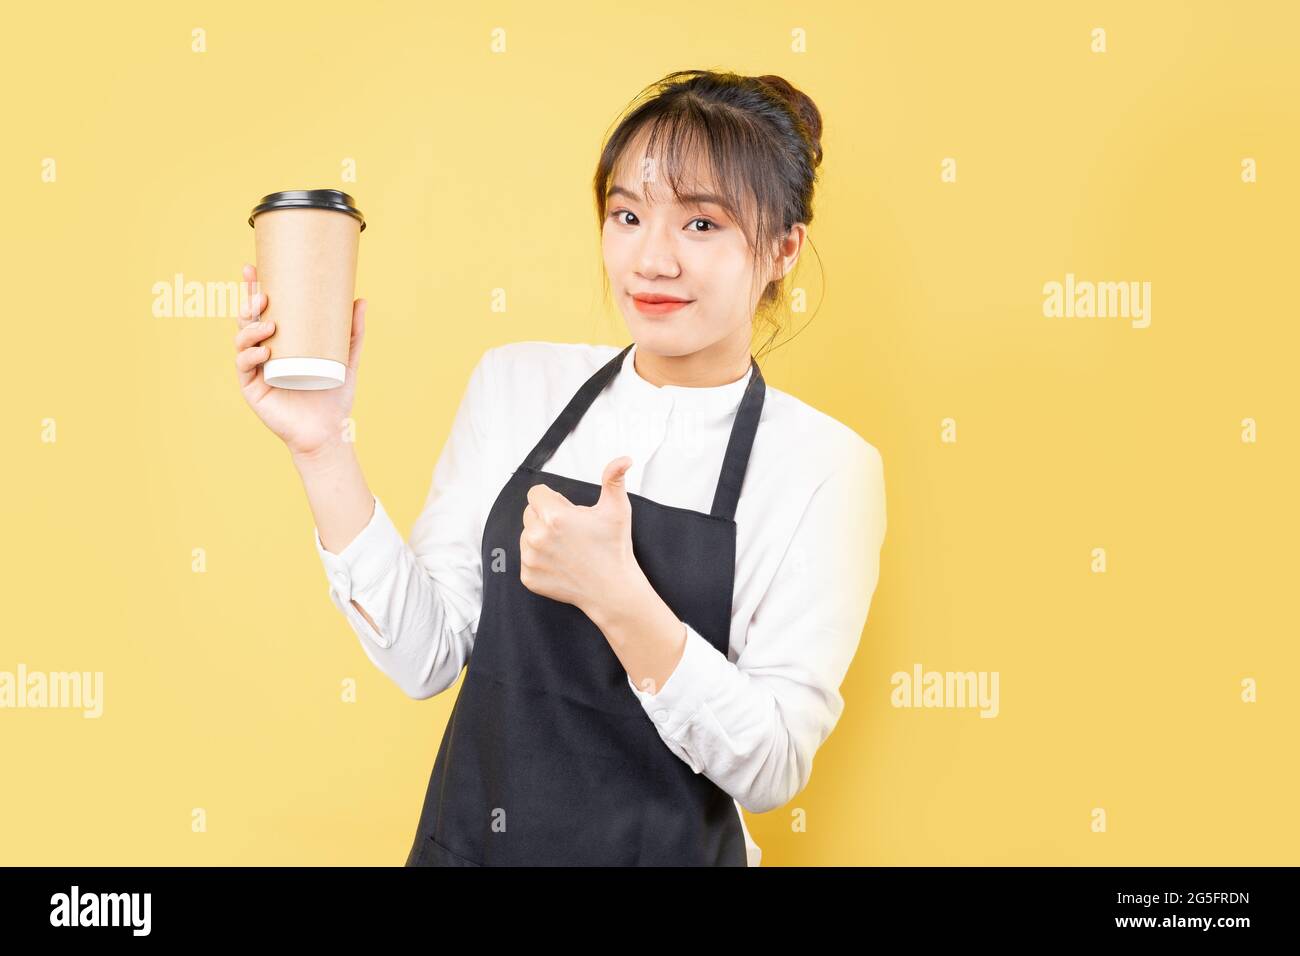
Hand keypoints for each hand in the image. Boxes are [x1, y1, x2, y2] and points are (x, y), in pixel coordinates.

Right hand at [233, 262, 367, 457]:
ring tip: (269, 326)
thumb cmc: (334, 396)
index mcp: (281, 341)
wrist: (327, 431)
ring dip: (251, 329)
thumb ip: (353, 332)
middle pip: (247, 321)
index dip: (254, 289)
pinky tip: (262, 353)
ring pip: (242, 341)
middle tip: (263, 297)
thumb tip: (361, 299)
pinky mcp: (252, 388)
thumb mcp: (346, 359)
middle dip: (249, 304)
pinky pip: (244, 367)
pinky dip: (250, 357)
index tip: (252, 268)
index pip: (264, 310)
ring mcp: (256, 369)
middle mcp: (264, 352)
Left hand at [519, 456, 645, 614]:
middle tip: (570, 531)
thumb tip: (624, 459)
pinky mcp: (528, 577)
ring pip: (525, 535)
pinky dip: (539, 560)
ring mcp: (531, 559)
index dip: (554, 500)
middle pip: (529, 513)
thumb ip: (614, 478)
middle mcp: (537, 537)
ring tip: (566, 547)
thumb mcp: (617, 509)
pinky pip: (526, 559)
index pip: (536, 493)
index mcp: (554, 517)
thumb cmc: (614, 548)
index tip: (568, 511)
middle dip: (546, 517)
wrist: (613, 590)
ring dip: (540, 537)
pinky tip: (560, 563)